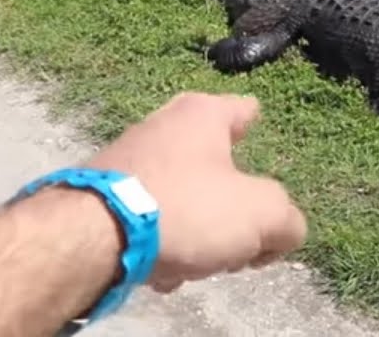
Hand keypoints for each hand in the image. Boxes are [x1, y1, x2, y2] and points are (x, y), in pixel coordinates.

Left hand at [84, 92, 306, 292]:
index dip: (259, 127)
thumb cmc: (184, 210)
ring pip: (181, 192)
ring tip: (201, 260)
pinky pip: (148, 217)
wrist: (91, 238)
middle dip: (231, 197)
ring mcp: (126, 157)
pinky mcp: (100, 193)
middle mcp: (162, 125)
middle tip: (241, 230)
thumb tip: (282, 233)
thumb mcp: (261, 216)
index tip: (260, 138)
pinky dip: (161, 241)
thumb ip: (287, 220)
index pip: (246, 108)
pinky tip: (164, 269)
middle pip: (214, 160)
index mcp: (203, 114)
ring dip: (197, 226)